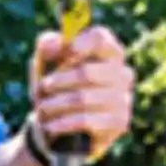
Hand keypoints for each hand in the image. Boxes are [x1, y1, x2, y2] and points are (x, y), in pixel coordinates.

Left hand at [29, 25, 135, 161]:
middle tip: (43, 88)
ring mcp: (123, 98)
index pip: (99, 38)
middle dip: (57, 82)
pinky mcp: (119, 122)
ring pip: (82, 98)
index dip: (80, 43)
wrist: (57, 127)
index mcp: (106, 52)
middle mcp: (121, 73)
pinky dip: (62, 123)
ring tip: (42, 109)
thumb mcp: (44, 66)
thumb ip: (46, 47)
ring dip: (54, 104)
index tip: (65, 54)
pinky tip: (50, 125)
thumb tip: (56, 43)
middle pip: (87, 72)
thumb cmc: (53, 89)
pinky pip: (86, 120)